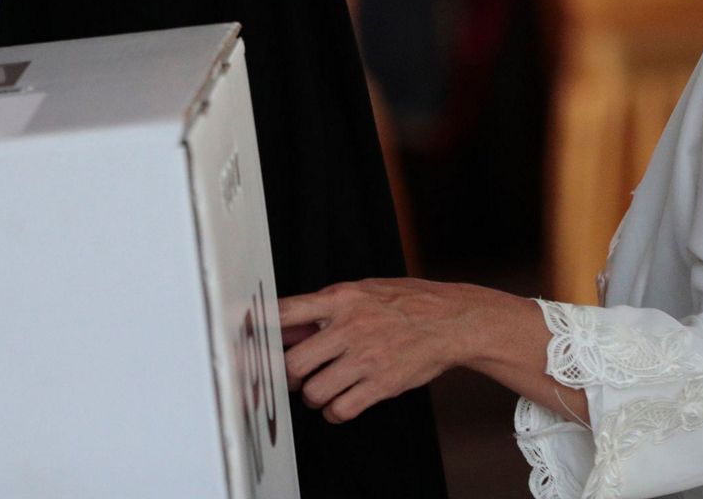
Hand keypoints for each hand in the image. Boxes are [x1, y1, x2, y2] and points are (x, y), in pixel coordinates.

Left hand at [279, 278, 474, 423]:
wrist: (450, 321)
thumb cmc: (402, 302)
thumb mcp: (360, 291)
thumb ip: (322, 308)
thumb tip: (284, 328)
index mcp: (341, 299)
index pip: (285, 313)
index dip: (263, 331)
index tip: (252, 343)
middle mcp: (350, 327)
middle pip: (293, 363)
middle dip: (287, 375)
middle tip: (292, 376)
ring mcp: (366, 358)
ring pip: (313, 391)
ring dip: (311, 395)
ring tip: (319, 389)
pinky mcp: (382, 384)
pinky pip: (340, 410)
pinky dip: (333, 412)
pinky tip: (338, 403)